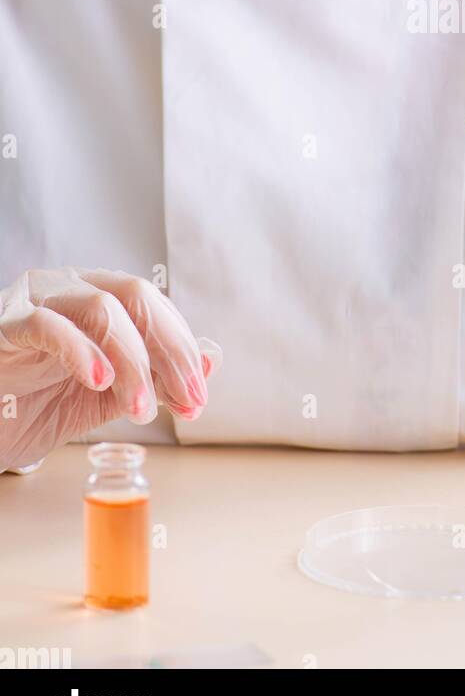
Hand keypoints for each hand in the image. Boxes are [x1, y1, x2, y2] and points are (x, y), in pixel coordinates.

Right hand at [0, 267, 221, 471]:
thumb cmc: (32, 407)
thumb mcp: (105, 398)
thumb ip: (154, 378)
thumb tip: (212, 360)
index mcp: (97, 296)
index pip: (155, 307)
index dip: (184, 349)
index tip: (198, 397)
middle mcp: (69, 286)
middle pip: (137, 296)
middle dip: (172, 350)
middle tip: (188, 400)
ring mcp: (35, 299)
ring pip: (101, 307)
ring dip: (133, 361)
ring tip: (140, 409)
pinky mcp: (5, 324)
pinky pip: (47, 324)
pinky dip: (81, 351)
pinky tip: (99, 381)